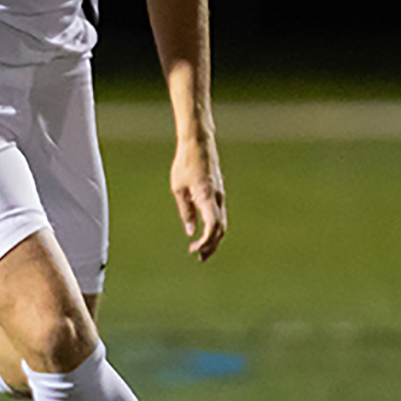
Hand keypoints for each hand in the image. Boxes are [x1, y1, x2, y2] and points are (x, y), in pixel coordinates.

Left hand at [169, 139, 225, 260]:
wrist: (199, 143)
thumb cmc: (185, 163)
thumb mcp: (178, 188)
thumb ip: (185, 211)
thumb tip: (190, 231)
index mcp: (206, 197)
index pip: (212, 227)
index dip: (206, 242)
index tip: (194, 250)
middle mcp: (217, 198)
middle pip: (220, 229)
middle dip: (211, 246)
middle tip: (199, 257)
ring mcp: (220, 195)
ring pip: (222, 222)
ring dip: (214, 238)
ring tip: (202, 249)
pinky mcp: (219, 192)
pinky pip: (220, 214)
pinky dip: (215, 227)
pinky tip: (206, 232)